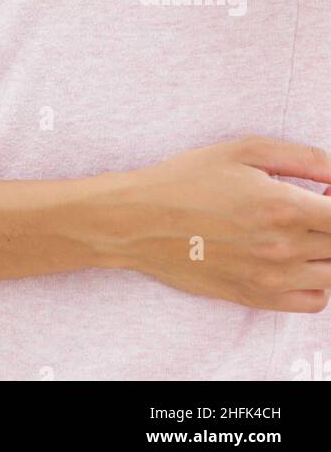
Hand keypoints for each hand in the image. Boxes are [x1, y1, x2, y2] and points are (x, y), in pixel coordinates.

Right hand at [97, 135, 330, 310]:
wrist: (140, 220)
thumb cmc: (187, 179)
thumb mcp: (242, 150)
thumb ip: (300, 157)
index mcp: (283, 206)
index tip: (326, 192)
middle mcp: (283, 247)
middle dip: (329, 221)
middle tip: (310, 203)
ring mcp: (271, 278)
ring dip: (326, 250)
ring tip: (302, 229)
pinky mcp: (257, 297)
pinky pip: (314, 301)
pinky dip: (318, 281)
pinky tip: (296, 258)